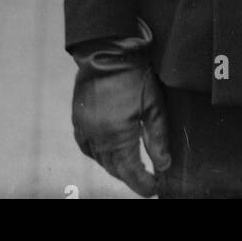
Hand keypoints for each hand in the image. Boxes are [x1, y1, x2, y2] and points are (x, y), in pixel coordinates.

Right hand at [70, 20, 171, 197]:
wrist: (107, 51)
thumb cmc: (134, 76)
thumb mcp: (154, 106)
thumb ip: (157, 138)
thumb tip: (163, 164)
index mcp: (117, 136)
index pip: (131, 172)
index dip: (143, 184)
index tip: (154, 189)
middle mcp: (97, 137)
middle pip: (114, 168)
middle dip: (131, 178)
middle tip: (146, 182)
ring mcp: (84, 129)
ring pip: (100, 160)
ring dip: (116, 167)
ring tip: (132, 169)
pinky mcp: (78, 120)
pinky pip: (87, 147)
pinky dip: (99, 155)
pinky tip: (109, 153)